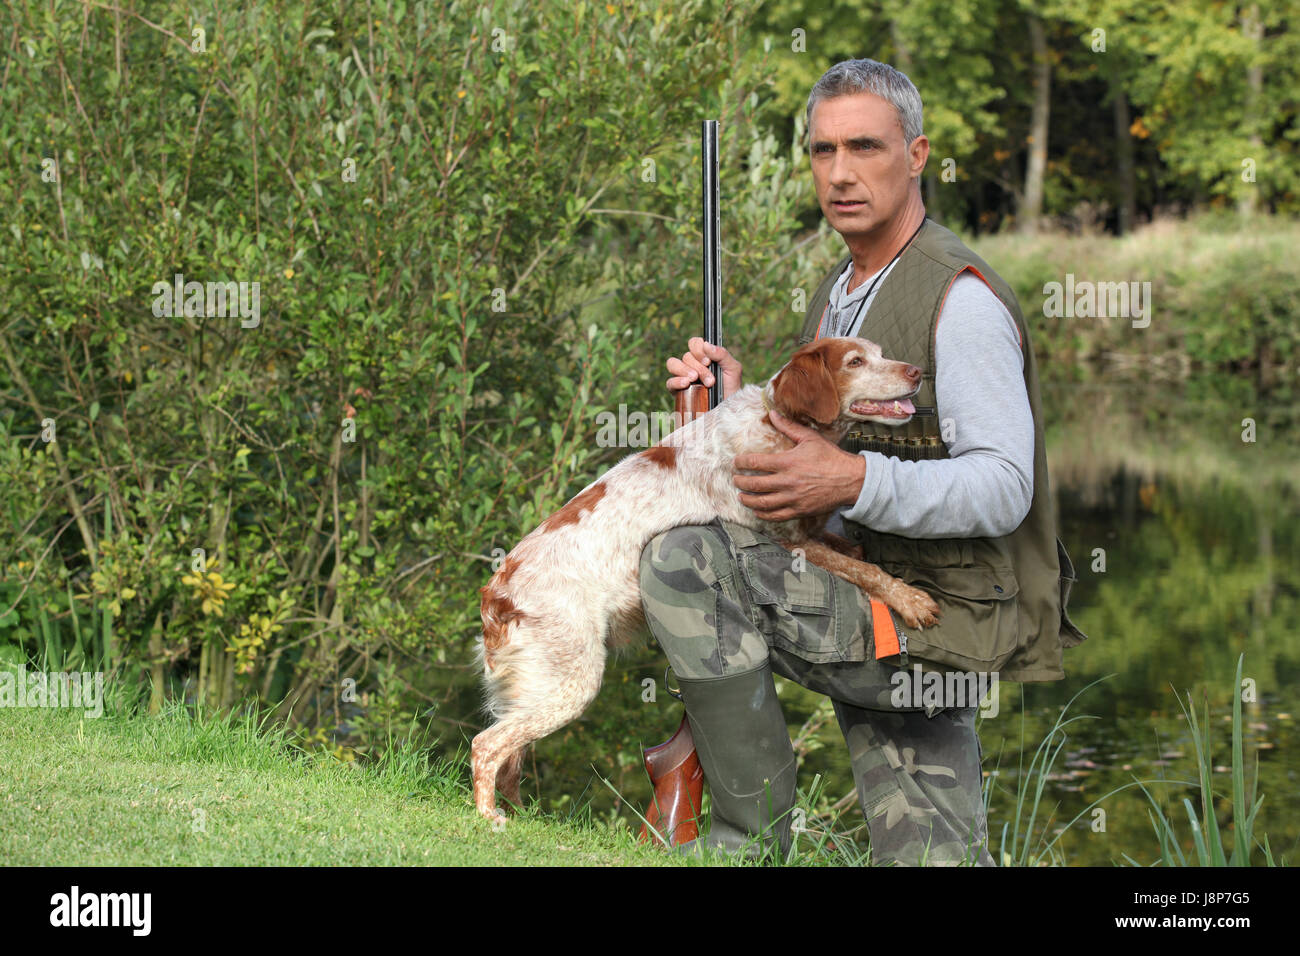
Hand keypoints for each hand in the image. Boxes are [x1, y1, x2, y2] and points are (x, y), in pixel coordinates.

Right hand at [666, 337, 742, 400]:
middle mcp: (692, 365)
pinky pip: (669, 382)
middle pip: (686, 356)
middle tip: (710, 380)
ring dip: (684, 370)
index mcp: (704, 356)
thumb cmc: (732, 387)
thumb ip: (722, 354)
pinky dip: (676, 381)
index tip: (708, 361)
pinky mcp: (678, 391)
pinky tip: (686, 384)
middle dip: (699, 368)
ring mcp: (684, 377)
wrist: (728, 408)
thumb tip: (706, 344)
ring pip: (673, 364)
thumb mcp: (733, 368)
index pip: (694, 343)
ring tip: (695, 379)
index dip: (698, 350)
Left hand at [732, 409, 866, 520]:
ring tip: (741, 496)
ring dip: (748, 500)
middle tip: (735, 479)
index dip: (742, 462)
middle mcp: (788, 482)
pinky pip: (776, 516)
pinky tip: (757, 510)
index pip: (756, 463)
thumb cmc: (831, 457)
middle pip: (755, 484)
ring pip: (762, 503)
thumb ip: (789, 427)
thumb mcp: (810, 438)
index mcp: (789, 462)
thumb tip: (773, 413)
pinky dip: (763, 514)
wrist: (851, 480)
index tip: (736, 462)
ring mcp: (793, 498)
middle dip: (741, 482)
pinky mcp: (799, 510)